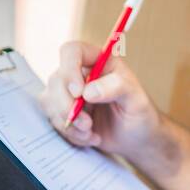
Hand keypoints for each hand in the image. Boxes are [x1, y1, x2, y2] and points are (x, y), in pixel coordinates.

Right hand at [42, 40, 161, 160]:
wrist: (136, 139)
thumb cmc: (140, 113)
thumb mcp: (137, 99)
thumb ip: (118, 87)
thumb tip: (88, 91)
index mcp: (99, 61)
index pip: (72, 51)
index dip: (70, 69)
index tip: (79, 93)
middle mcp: (81, 73)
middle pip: (56, 80)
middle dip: (67, 106)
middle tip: (88, 125)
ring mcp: (69, 92)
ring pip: (49, 100)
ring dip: (68, 122)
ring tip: (91, 132)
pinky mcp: (63, 110)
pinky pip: (53, 118)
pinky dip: (70, 132)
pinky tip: (90, 137)